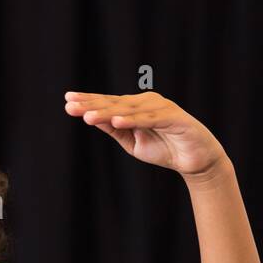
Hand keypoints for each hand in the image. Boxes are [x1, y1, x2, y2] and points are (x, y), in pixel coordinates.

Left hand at [64, 90, 227, 178]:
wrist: (195, 161)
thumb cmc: (164, 149)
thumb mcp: (131, 142)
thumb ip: (115, 130)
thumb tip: (91, 118)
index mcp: (136, 107)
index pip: (109, 103)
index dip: (89, 102)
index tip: (67, 101)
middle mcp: (148, 103)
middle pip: (115, 104)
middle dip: (92, 104)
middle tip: (70, 105)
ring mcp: (161, 108)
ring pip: (129, 110)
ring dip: (108, 113)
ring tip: (87, 116)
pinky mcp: (175, 118)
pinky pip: (150, 119)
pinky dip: (134, 120)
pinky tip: (117, 121)